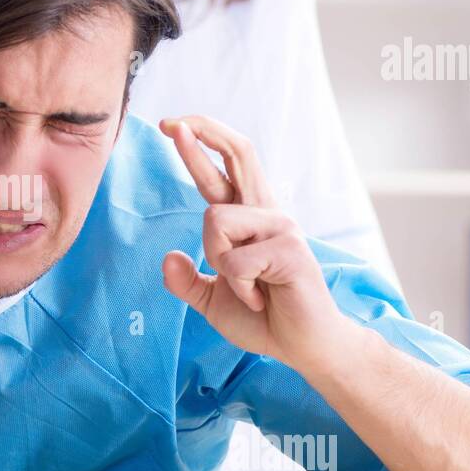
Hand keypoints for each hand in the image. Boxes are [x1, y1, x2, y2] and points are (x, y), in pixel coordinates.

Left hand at [158, 115, 353, 373]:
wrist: (300, 346)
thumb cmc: (264, 318)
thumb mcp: (212, 300)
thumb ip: (187, 281)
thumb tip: (168, 257)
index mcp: (248, 218)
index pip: (223, 168)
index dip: (199, 142)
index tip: (171, 125)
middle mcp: (265, 213)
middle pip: (238, 153)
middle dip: (202, 134)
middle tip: (171, 124)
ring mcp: (281, 226)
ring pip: (216, 221)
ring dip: (218, 260)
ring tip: (248, 288)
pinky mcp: (290, 248)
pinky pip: (234, 260)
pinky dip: (237, 286)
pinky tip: (261, 297)